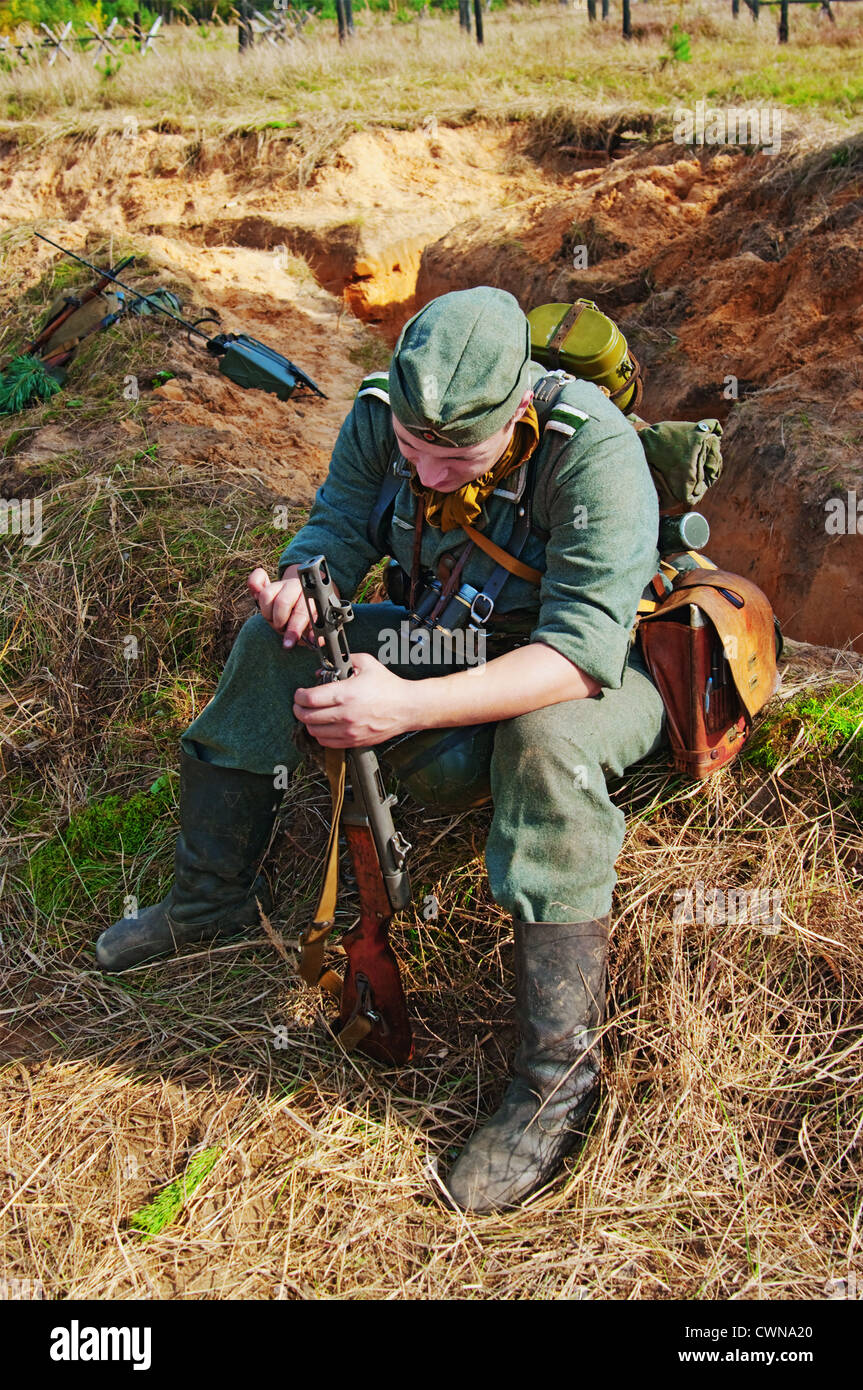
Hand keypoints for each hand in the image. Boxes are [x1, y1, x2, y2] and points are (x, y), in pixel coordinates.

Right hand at [247, 565, 339, 649]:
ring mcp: (280, 583)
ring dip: (268, 613)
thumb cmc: (310, 616)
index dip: (294, 629)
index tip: (289, 643)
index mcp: (311, 596)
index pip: (301, 611)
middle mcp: (296, 586)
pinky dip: (253, 586)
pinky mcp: (266, 583)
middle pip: (282, 602)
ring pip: (266, 595)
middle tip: (282, 629)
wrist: (306, 598)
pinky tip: (257, 597)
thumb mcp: (315, 625)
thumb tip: (313, 641)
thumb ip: (315, 633)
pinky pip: (255, 581)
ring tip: (275, 619)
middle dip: (280, 622)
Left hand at [293, 651, 414, 747]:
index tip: (299, 693)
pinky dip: (320, 735)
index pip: (309, 698)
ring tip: (311, 715)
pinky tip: (323, 726)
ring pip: (314, 731)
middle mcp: (345, 714)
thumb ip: (343, 661)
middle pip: (307, 716)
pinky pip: (327, 742)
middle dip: (298, 709)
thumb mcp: (367, 663)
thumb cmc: (389, 686)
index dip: (298, 695)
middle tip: (300, 704)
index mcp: (345, 693)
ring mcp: (349, 731)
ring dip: (308, 723)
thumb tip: (321, 670)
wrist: (408, 707)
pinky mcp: (354, 741)